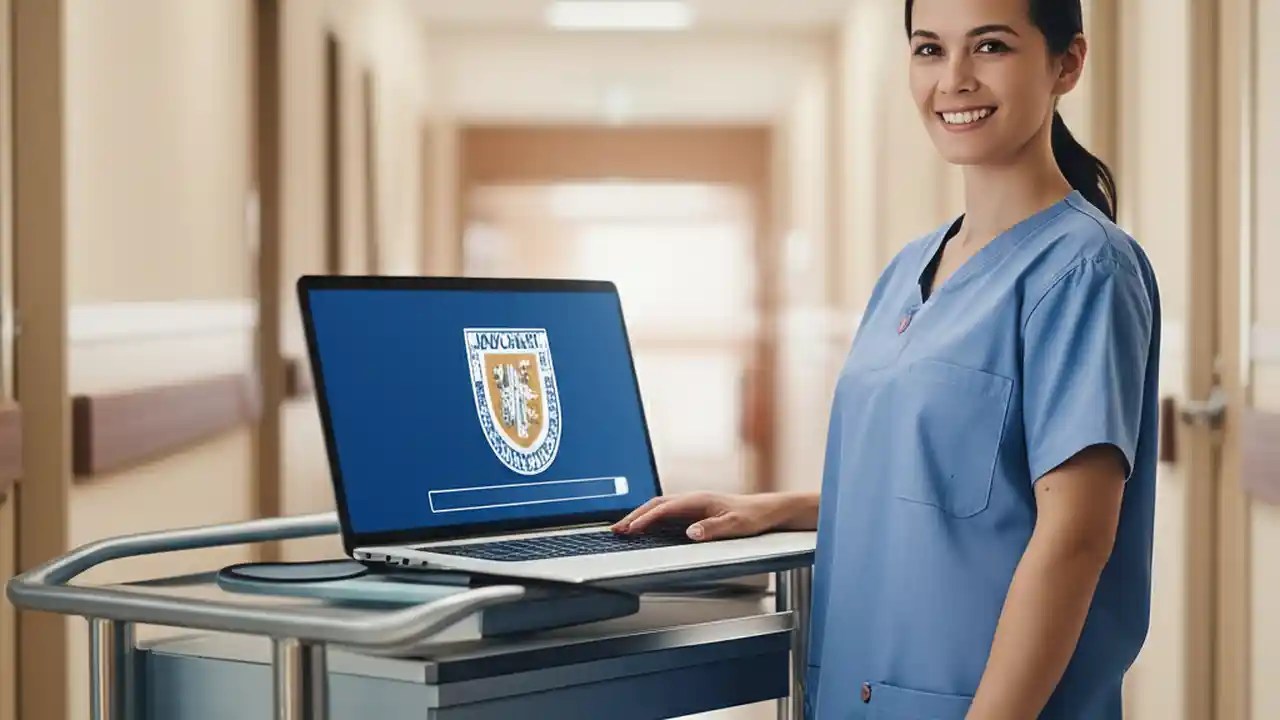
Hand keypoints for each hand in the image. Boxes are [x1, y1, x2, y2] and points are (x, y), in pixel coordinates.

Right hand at [610, 492, 788, 541]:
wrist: (765, 510)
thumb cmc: (752, 517)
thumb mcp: (736, 526)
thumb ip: (713, 529)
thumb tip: (690, 533)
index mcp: (698, 500)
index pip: (664, 508)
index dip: (646, 519)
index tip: (631, 530)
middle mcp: (691, 499)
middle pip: (655, 505)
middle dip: (634, 516)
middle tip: (616, 530)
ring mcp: (691, 504)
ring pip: (658, 507)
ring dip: (639, 517)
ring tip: (622, 529)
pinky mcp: (693, 511)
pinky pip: (665, 513)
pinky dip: (650, 519)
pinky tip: (643, 529)